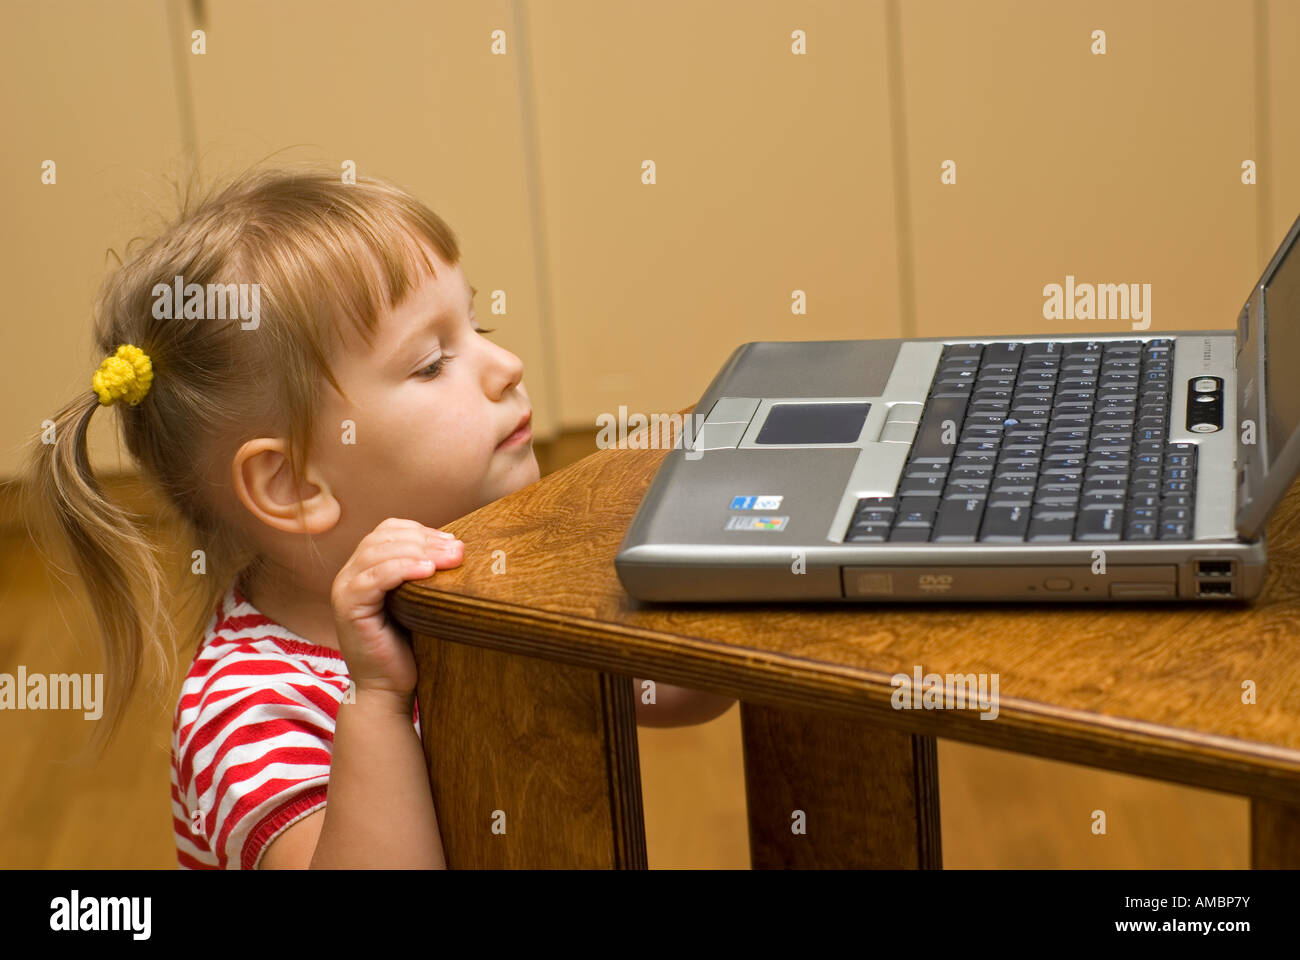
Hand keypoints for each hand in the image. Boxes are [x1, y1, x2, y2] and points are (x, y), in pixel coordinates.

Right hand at [330, 518, 462, 696]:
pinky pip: (374, 578)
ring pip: (378, 552)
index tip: (453, 540)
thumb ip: (424, 573)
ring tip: (450, 558)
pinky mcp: (348, 608)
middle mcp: (349, 574)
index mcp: (364, 567)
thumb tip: (457, 546)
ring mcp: (345, 589)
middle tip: (458, 549)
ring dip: (419, 550)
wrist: (387, 688)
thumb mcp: (416, 601)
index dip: (421, 530)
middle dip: (425, 539)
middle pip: (384, 537)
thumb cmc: (407, 647)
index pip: (388, 531)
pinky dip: (402, 569)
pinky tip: (428, 571)